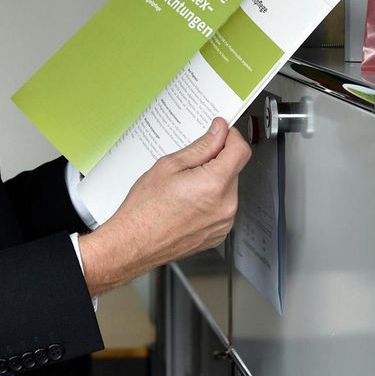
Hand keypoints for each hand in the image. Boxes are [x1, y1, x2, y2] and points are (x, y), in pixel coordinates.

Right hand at [78, 117, 250, 295]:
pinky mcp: (218, 234)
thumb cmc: (145, 209)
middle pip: (233, 169)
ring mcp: (224, 223)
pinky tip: (187, 203)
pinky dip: (211, 201)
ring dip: (213, 182)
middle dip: (216, 161)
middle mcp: (226, 206)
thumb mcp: (169, 165)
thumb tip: (218, 132)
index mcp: (215, 184)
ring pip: (228, 189)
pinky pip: (222, 208)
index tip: (221, 133)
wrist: (134, 243)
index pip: (240, 150)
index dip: (231, 137)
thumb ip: (201, 146)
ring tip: (184, 188)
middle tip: (189, 165)